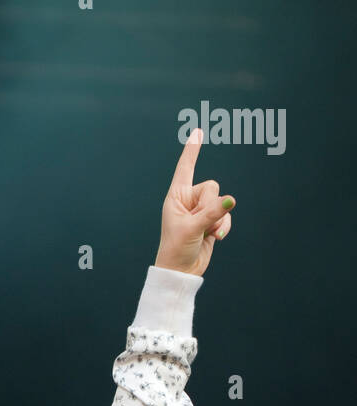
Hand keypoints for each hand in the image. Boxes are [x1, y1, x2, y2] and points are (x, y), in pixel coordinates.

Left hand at [154, 128, 235, 277]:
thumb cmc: (176, 249)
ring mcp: (201, 210)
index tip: (197, 131)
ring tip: (203, 233)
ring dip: (217, 220)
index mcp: (176, 196)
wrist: (181, 272)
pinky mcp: (212, 221)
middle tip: (198, 224)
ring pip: (222, 202)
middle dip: (210, 206)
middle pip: (212, 187)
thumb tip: (231, 201)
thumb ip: (212, 213)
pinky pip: (226, 214)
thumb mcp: (192, 228)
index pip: (185, 168)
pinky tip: (214, 238)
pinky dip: (223, 226)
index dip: (192, 150)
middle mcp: (189, 200)